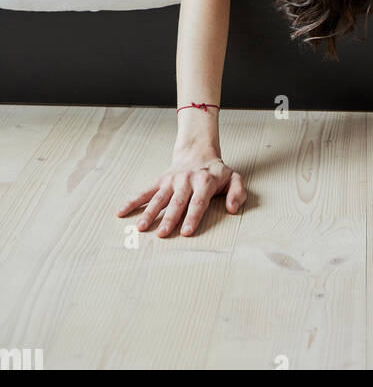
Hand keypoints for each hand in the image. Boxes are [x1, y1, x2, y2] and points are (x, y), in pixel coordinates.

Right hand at [117, 147, 246, 237]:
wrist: (198, 152)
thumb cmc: (216, 173)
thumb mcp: (233, 178)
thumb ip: (237, 193)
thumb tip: (231, 209)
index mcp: (205, 181)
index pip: (199, 201)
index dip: (193, 216)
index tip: (186, 231)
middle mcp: (186, 180)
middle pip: (177, 202)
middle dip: (170, 218)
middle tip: (163, 234)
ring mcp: (171, 181)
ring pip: (159, 198)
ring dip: (150, 213)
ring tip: (141, 228)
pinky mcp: (160, 181)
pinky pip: (145, 192)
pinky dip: (132, 201)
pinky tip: (121, 212)